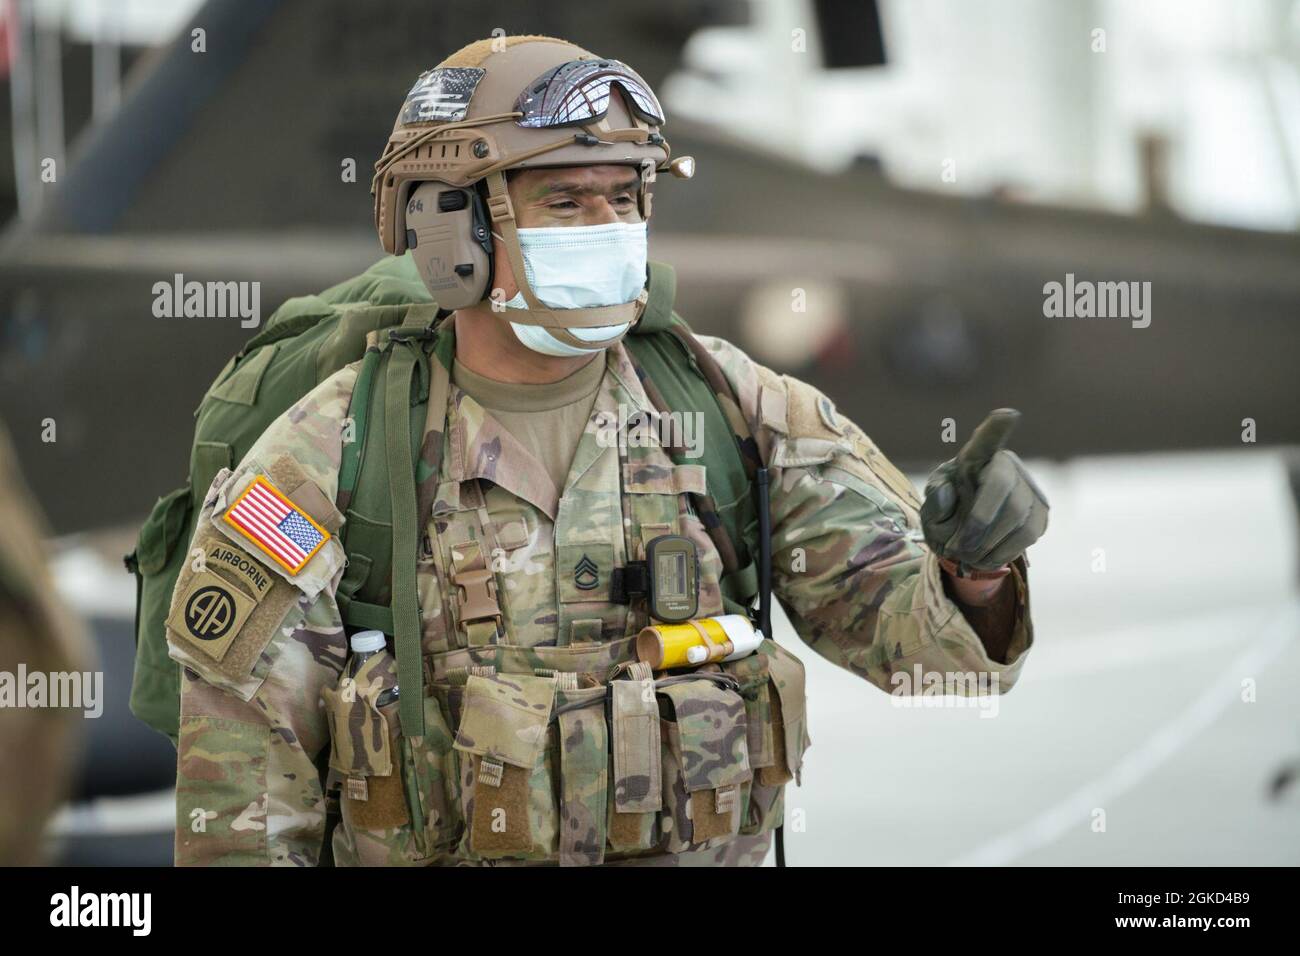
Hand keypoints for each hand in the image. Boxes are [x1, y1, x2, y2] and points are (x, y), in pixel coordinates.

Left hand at [920, 409, 1048, 572]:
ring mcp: (1030, 488)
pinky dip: (1004, 552)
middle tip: (958, 548)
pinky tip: (987, 557)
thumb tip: (944, 493)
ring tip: (969, 555)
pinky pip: (1029, 535)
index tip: (1007, 415)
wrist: (967, 539)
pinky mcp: (1041, 512)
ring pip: (1018, 516)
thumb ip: (934, 503)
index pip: (986, 441)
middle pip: (1002, 488)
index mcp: (974, 459)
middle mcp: (1007, 465)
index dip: (996, 429)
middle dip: (979, 524)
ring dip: (990, 543)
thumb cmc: (947, 515)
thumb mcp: (931, 511)